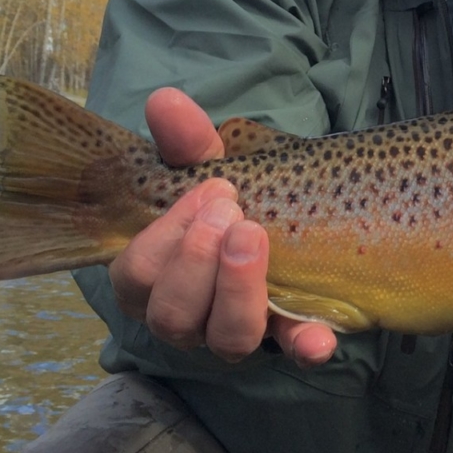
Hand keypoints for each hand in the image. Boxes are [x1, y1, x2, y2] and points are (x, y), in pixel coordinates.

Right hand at [106, 88, 336, 366]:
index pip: (135, 276)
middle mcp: (190, 316)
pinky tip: (318, 337)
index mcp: (155, 278)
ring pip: (225, 341)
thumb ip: (188, 140)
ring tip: (256, 237)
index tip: (210, 189)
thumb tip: (163, 100)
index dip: (164, 237)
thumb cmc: (236, 197)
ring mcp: (240, 332)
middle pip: (171, 317)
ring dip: (239, 291)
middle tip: (232, 212)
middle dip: (196, 263)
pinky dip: (304, 345)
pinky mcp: (291, 338)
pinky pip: (293, 353)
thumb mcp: (213, 165)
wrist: (299, 212)